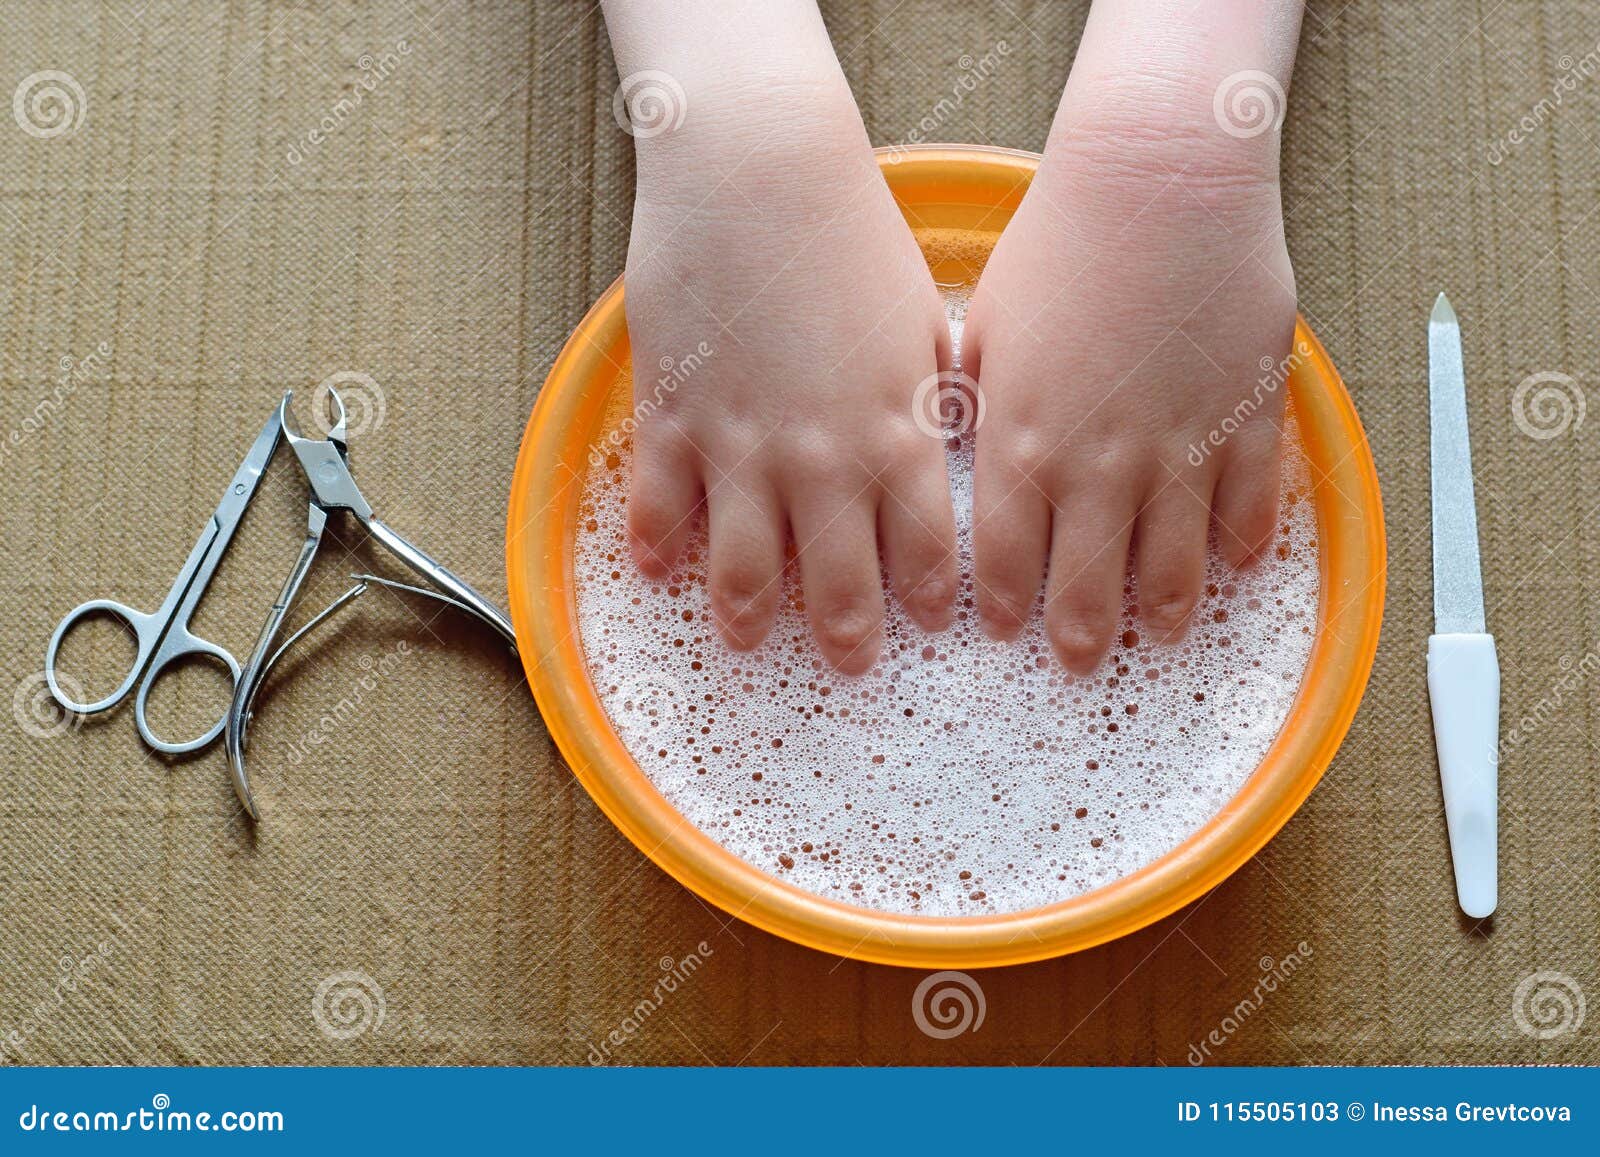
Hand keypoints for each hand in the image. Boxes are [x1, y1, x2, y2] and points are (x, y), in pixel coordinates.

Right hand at [621, 77, 955, 672]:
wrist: (759, 172)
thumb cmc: (854, 235)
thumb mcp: (924, 323)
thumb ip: (932, 402)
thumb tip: (940, 452)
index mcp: (898, 436)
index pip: (925, 554)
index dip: (928, 600)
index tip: (927, 622)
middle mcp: (823, 462)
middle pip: (839, 587)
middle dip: (847, 639)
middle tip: (848, 663)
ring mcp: (741, 447)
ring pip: (741, 571)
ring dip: (745, 617)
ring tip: (745, 640)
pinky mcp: (672, 419)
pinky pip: (659, 510)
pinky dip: (656, 549)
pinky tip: (658, 572)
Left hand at [964, 78, 1296, 673]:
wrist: (1158, 183)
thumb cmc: (1057, 245)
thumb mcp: (980, 330)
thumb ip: (969, 409)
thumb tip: (948, 456)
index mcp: (1022, 447)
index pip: (1005, 561)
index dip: (1003, 606)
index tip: (1004, 629)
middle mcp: (1099, 469)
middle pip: (1088, 588)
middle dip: (1078, 638)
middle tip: (1077, 663)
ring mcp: (1181, 452)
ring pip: (1174, 569)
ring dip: (1162, 613)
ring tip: (1155, 636)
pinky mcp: (1249, 422)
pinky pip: (1250, 511)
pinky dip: (1241, 548)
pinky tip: (1232, 568)